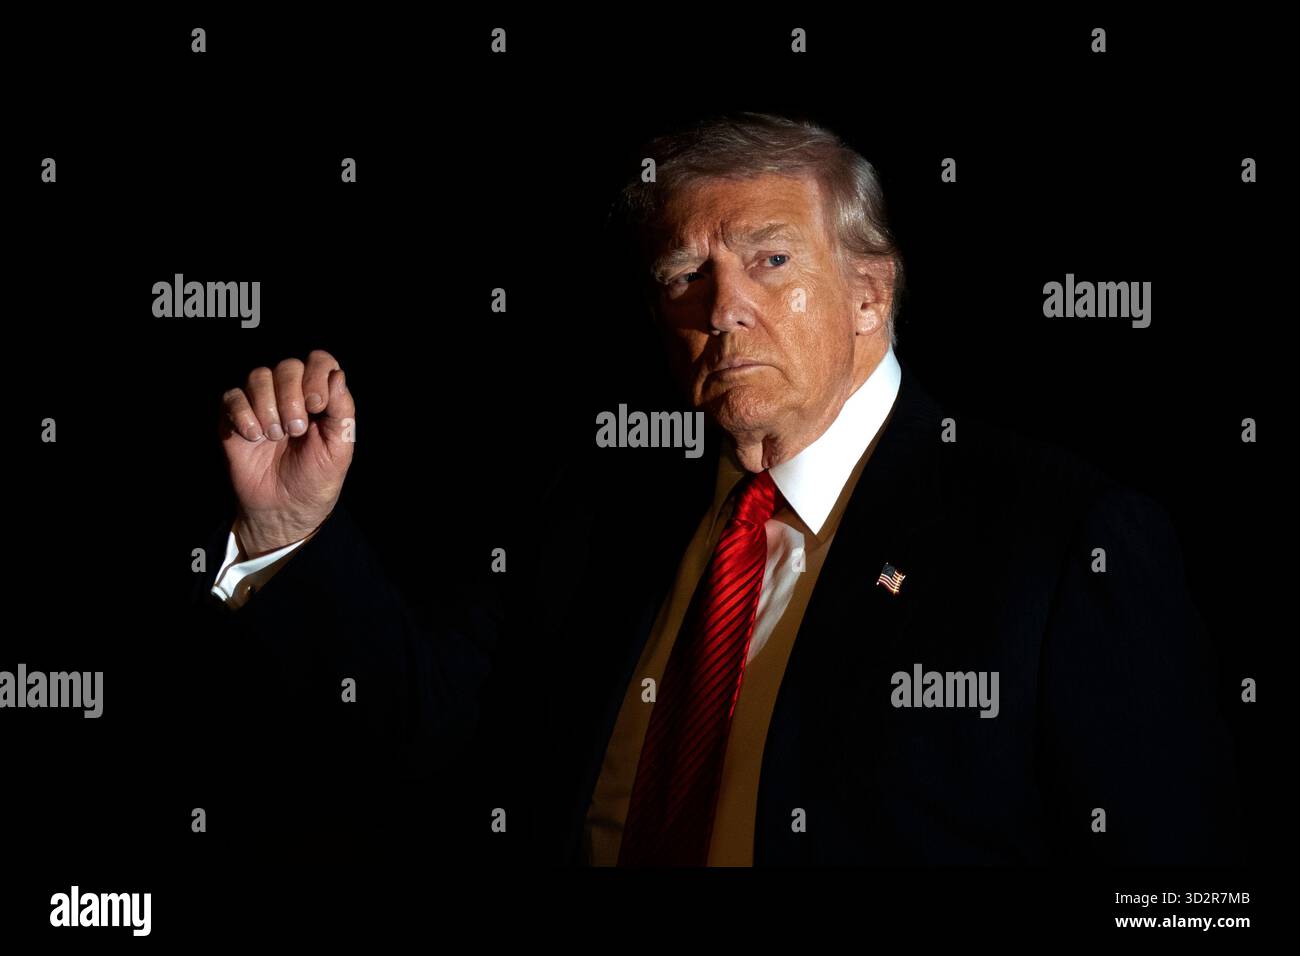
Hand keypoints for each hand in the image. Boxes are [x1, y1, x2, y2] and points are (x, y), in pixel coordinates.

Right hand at [220, 350, 355, 556]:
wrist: (285, 510)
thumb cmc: (316, 479)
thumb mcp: (339, 448)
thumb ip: (341, 410)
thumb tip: (337, 374)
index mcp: (319, 398)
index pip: (319, 361)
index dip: (317, 374)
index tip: (317, 405)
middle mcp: (290, 395)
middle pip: (287, 366)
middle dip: (291, 396)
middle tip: (295, 429)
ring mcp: (261, 405)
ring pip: (259, 376)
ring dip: (268, 406)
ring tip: (275, 437)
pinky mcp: (235, 419)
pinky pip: (232, 397)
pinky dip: (243, 414)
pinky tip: (254, 437)